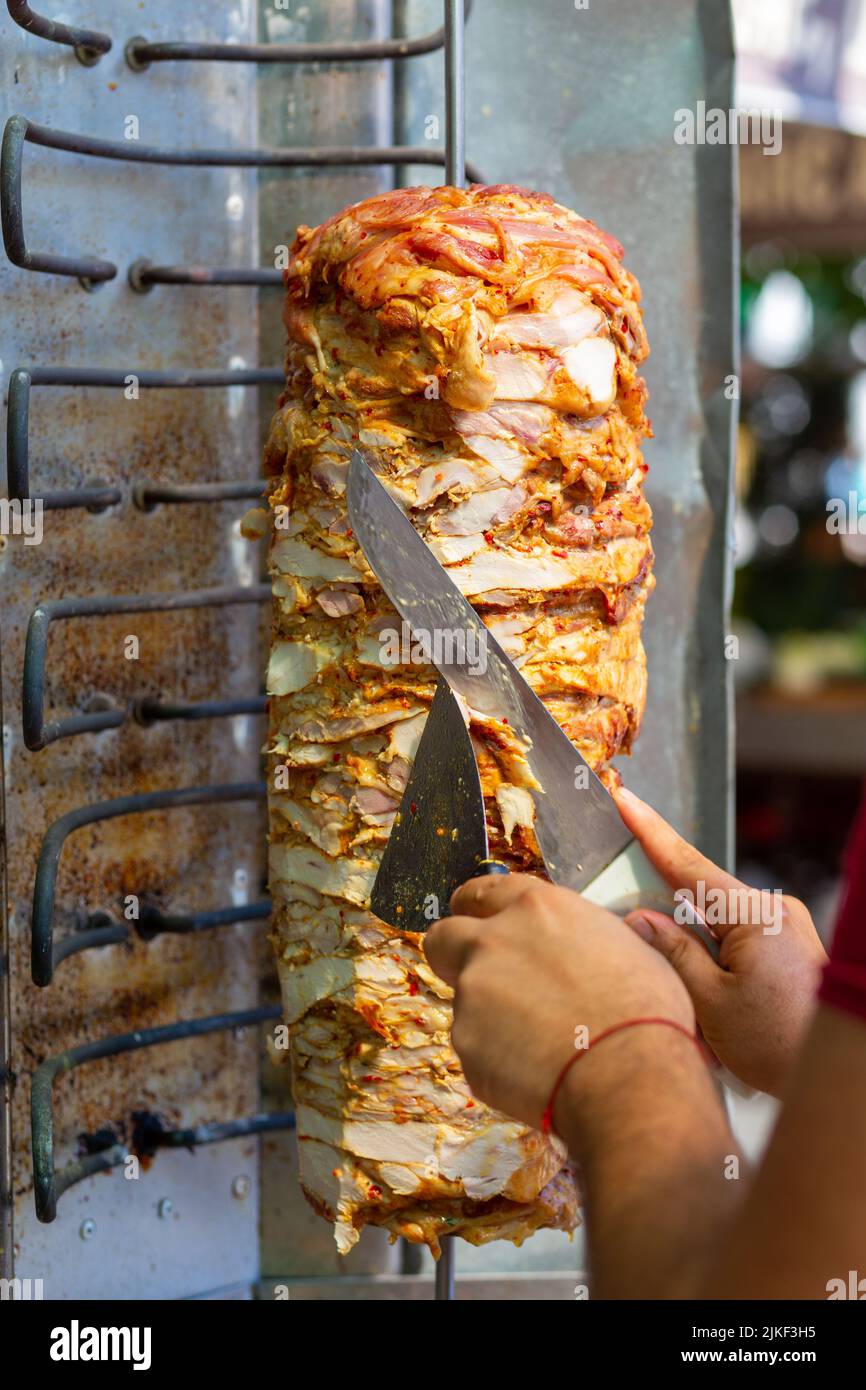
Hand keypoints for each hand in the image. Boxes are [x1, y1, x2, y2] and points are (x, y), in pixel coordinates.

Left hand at [424, 873, 693, 1130]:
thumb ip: (578, 935)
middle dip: (454, 954)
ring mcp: (472, 993)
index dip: (475, 909)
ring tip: (539, 1040)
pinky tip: (536, 1068)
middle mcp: (493, 942)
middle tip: (485, 978)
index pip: (481, 892)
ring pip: (464, 998)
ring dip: (489, 1013)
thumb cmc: (644, 1010)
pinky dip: (496, 1056)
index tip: (476, 920)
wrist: (630, 1078)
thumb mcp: (623, 945)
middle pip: (444, 937)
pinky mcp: (466, 1044)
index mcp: (535, 908)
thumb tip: (574, 944)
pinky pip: (475, 1046)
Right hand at [613, 786, 826, 1096]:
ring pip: (717, 926)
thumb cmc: (781, 1045)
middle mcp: (773, 909)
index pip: (687, 863)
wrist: (836, 1071)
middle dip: (666, 924)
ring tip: (697, 1020)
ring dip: (696, 960)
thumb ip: (671, 952)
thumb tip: (638, 918)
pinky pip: (738, 943)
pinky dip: (717, 969)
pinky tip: (716, 1016)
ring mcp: (785, 926)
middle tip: (637, 947)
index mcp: (753, 914)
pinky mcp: (790, 946)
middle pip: (698, 898)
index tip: (623, 797)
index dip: (648, 830)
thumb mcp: (710, 1003)